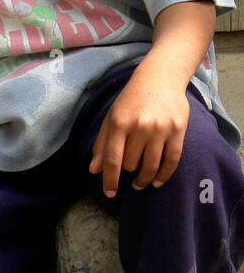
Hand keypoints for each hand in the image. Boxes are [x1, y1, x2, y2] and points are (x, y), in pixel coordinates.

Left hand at [89, 63, 189, 196]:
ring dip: (144, 179)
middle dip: (128, 171)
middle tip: (129, 169)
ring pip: (151, 166)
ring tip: (140, 183)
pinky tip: (158, 181)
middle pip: (131, 164)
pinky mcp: (178, 130)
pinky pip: (171, 160)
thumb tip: (94, 171)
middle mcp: (139, 126)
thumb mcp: (111, 117)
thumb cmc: (131, 100)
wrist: (160, 78)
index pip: (112, 159)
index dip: (110, 180)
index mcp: (119, 123)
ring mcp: (160, 129)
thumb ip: (101, 144)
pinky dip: (164, 175)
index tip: (110, 193)